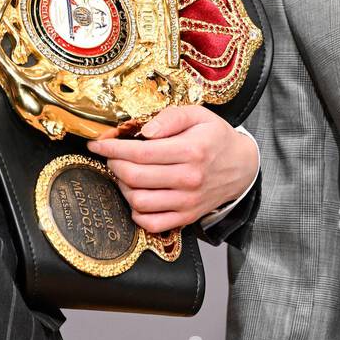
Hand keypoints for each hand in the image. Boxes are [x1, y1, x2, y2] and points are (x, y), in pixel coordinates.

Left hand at [86, 106, 259, 233]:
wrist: (242, 167)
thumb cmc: (216, 138)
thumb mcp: (199, 116)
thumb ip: (171, 117)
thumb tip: (144, 131)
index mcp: (191, 151)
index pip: (140, 152)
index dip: (112, 148)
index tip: (98, 144)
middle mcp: (189, 179)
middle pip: (135, 177)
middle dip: (114, 164)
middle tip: (112, 156)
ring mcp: (188, 201)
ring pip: (139, 201)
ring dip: (123, 187)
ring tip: (125, 174)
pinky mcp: (187, 217)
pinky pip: (152, 223)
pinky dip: (137, 212)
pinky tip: (138, 195)